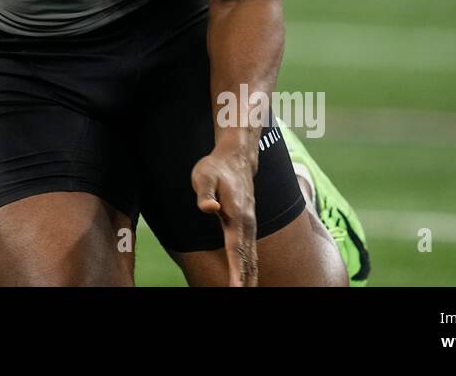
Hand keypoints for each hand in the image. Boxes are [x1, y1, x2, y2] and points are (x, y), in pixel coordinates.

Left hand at [192, 144, 259, 285]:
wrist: (236, 158)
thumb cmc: (215, 168)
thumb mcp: (204, 176)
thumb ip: (205, 194)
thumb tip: (208, 208)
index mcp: (235, 216)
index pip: (235, 249)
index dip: (236, 271)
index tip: (236, 289)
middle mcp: (246, 224)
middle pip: (247, 259)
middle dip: (246, 281)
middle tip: (242, 297)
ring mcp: (249, 225)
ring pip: (252, 257)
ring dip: (251, 278)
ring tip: (248, 293)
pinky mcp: (248, 225)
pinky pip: (251, 252)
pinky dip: (251, 268)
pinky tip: (249, 279)